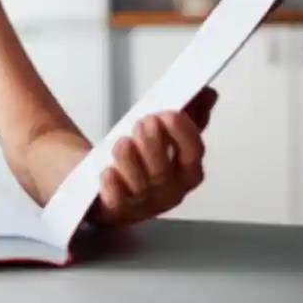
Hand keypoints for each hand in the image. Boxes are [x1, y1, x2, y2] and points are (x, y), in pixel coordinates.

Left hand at [91, 87, 217, 225]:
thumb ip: (186, 113)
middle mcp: (167, 193)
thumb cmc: (134, 156)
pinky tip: (107, 172)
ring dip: (132, 160)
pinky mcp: (112, 209)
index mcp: (184, 172)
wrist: (93, 179)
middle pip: (165, 172)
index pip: (193, 154)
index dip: (183, 134)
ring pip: (141, 185)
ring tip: (122, 142)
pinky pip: (117, 202)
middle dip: (155, 144)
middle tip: (144, 122)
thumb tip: (208, 94)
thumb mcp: (160, 132)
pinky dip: (113, 186)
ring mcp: (140, 204)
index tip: (170, 113)